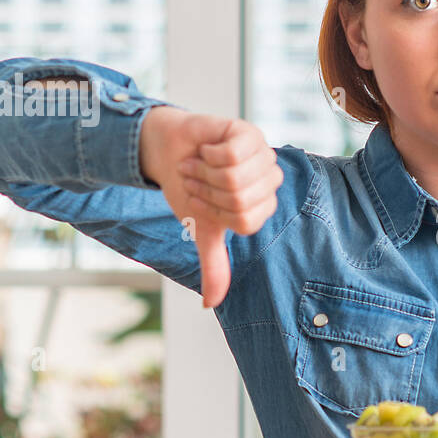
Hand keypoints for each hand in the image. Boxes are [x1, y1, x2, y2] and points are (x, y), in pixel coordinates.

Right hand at [140, 105, 281, 307]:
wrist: (168, 153)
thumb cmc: (188, 188)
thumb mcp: (201, 230)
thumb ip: (214, 263)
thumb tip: (210, 304)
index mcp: (263, 206)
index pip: (244, 221)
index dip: (214, 212)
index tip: (202, 201)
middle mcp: (269, 181)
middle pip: (240, 200)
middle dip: (207, 191)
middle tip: (198, 179)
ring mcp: (263, 155)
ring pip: (235, 177)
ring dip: (205, 172)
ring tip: (200, 164)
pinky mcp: (250, 134)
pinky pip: (232, 154)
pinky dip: (209, 153)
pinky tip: (207, 148)